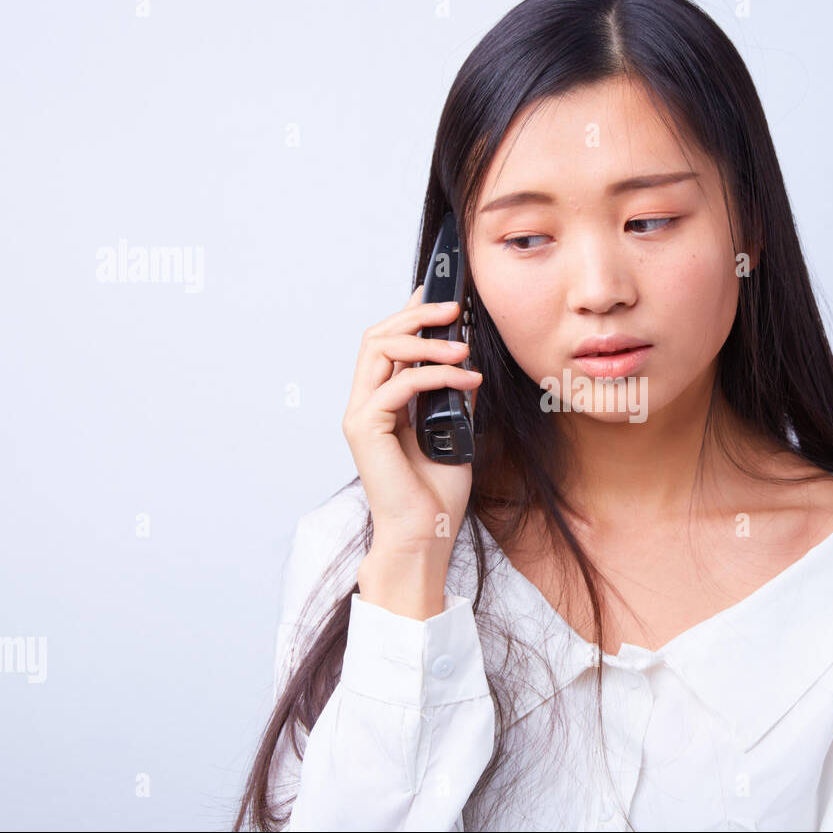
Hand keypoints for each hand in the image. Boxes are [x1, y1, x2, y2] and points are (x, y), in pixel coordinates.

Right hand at [341, 285, 482, 612]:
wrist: (425, 537)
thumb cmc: (436, 495)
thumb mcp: (458, 432)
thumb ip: (456, 397)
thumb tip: (471, 363)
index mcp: (382, 403)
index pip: (388, 343)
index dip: (411, 314)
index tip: (442, 296)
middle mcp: (365, 403)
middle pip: (377, 335)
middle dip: (416, 314)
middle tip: (455, 308)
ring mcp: (361, 414)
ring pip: (380, 349)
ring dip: (426, 339)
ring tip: (464, 345)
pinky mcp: (365, 428)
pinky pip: (399, 383)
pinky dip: (436, 375)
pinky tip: (467, 380)